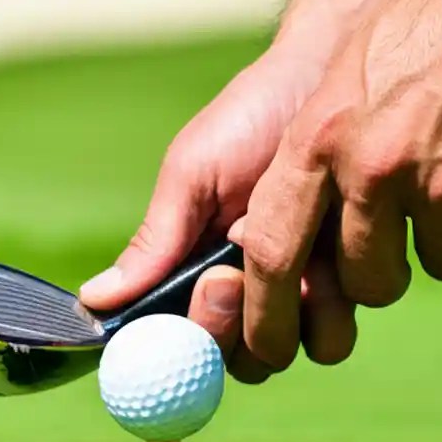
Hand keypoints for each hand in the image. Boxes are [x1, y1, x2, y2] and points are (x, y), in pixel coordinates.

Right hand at [78, 49, 342, 381]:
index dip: (195, 333)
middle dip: (241, 324)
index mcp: (195, 275)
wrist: (331, 79)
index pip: (182, 343)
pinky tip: (336, 238)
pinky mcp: (350, 287)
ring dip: (297, 310)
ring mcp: (301, 295)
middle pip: (238, 362)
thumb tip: (91, 300)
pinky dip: (338, 294)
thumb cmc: (251, 119)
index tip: (213, 283)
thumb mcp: (193, 174)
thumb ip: (154, 241)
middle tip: (246, 268)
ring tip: (302, 243)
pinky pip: (337, 330)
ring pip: (294, 352)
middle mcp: (248, 294)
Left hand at [234, 0, 441, 375]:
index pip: (271, 251)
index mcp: (318, 139)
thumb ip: (306, 157)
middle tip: (396, 237)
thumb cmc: (422, 22)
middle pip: (366, 281)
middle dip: (378, 276)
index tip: (268, 350)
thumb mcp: (342, 77)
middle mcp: (375, 167)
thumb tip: (252, 243)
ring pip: (439, 264)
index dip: (265, 313)